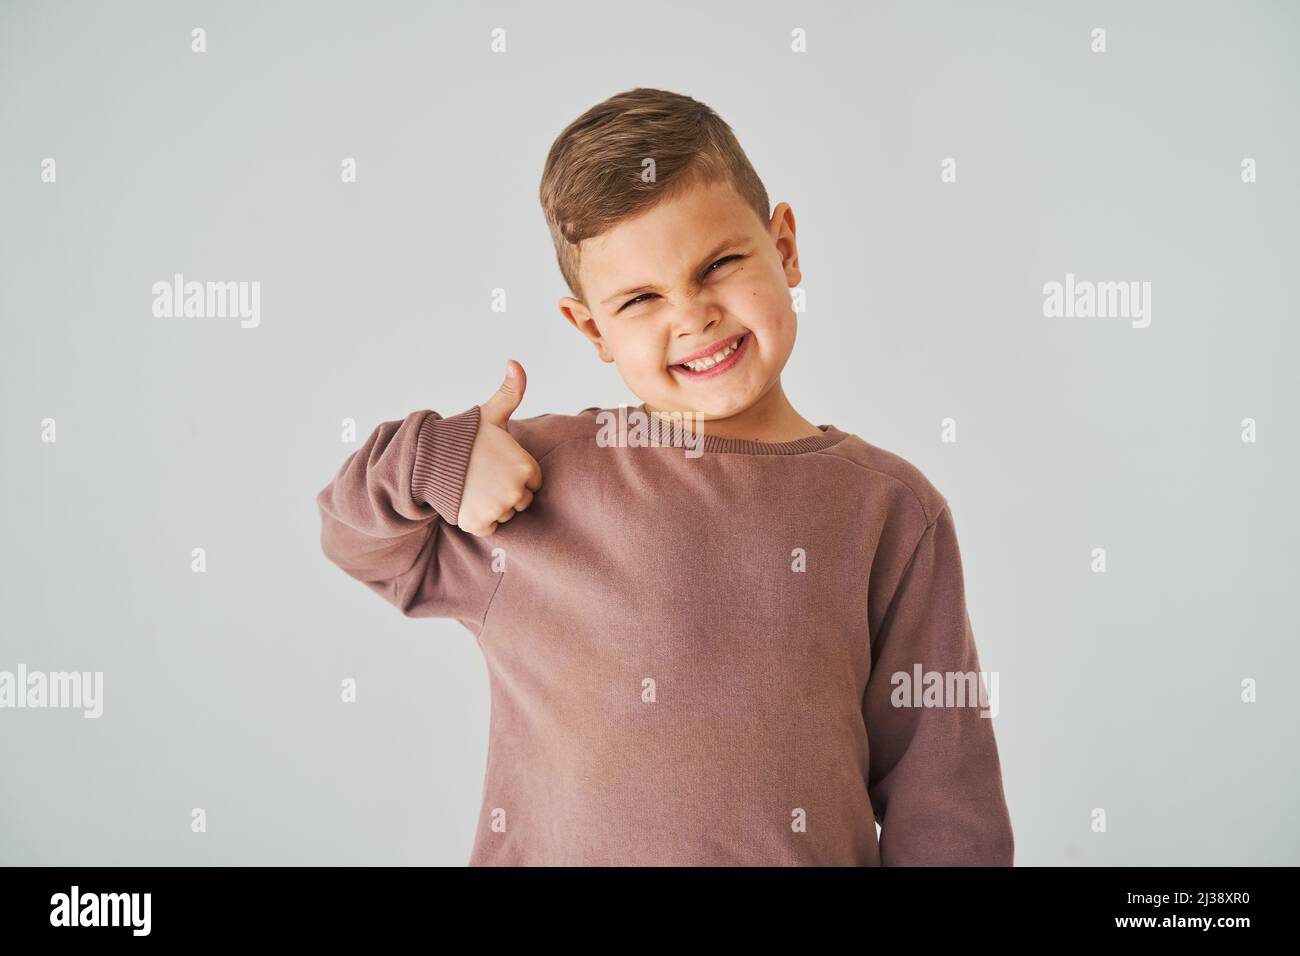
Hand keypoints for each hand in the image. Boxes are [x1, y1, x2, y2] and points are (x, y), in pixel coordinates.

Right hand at [456, 360, 542, 536]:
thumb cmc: (463, 437)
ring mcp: (497, 508)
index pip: (533, 482)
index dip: (515, 474)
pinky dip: (479, 520)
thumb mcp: (491, 414)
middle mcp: (515, 490)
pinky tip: (467, 501)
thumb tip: (514, 362)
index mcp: (525, 466)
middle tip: (484, 476)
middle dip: (507, 492)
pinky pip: (490, 529)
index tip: (497, 464)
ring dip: (493, 506)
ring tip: (474, 486)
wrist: (427, 459)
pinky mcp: (479, 524)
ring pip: (505, 515)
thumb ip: (511, 392)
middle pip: (522, 501)